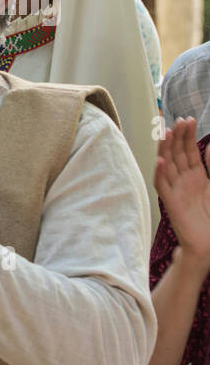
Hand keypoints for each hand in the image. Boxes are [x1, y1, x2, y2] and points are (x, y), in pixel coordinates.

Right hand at [155, 117, 209, 265]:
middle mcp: (184, 181)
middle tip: (178, 120)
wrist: (208, 244)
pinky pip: (163, 186)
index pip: (190, 151)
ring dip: (166, 150)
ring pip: (168, 166)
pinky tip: (161, 161)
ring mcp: (176, 191)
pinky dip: (160, 174)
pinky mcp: (171, 203)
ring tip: (166, 133)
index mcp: (197, 177)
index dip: (188, 136)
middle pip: (178, 154)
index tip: (187, 119)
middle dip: (178, 137)